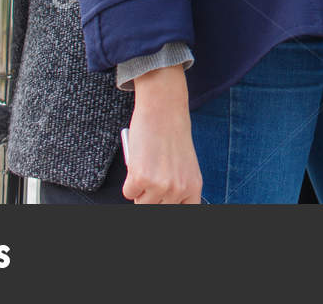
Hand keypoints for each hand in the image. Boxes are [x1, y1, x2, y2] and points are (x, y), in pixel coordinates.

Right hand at [122, 65, 201, 203]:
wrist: (164, 109)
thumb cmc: (172, 134)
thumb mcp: (183, 165)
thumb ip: (177, 185)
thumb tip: (160, 201)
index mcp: (194, 186)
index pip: (186, 213)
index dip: (171, 208)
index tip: (161, 203)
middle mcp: (179, 189)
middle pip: (158, 210)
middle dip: (151, 199)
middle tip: (148, 184)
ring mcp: (160, 186)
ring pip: (141, 204)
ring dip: (139, 191)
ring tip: (145, 169)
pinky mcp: (141, 179)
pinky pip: (128, 193)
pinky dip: (129, 181)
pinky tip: (138, 163)